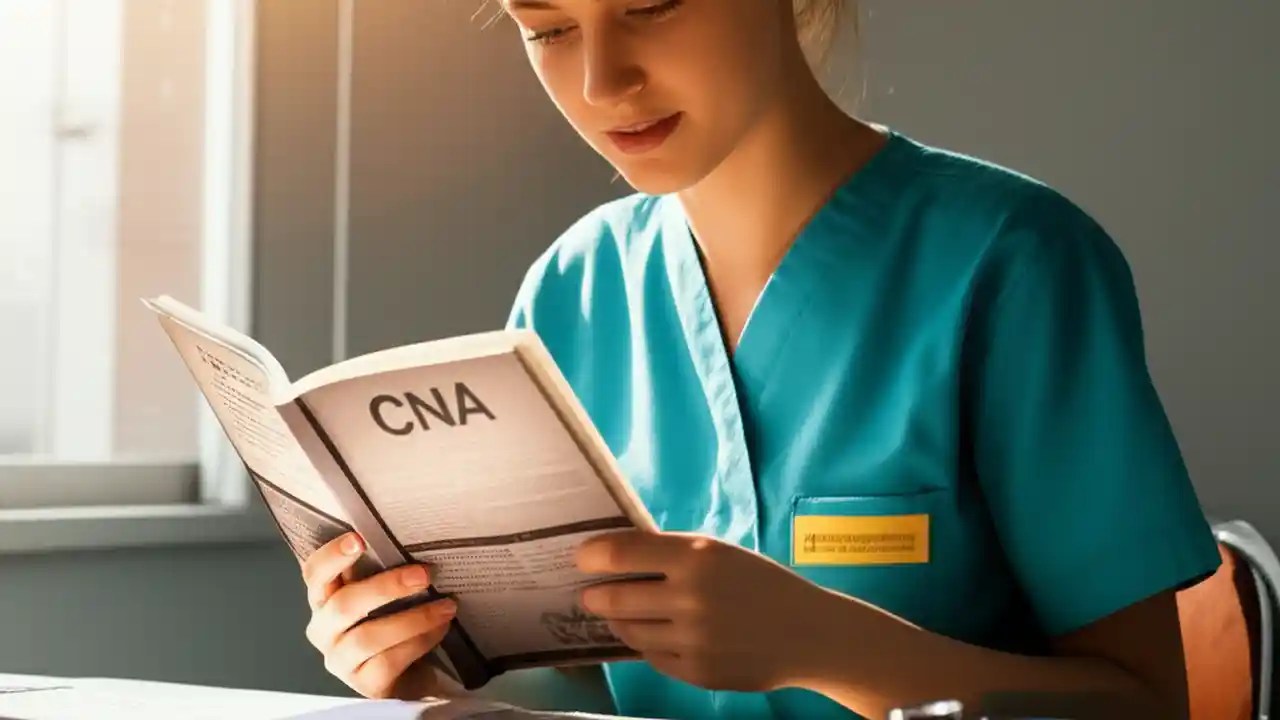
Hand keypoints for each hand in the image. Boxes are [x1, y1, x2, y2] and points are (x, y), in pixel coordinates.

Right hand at [300, 532, 457, 698]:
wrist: (411, 672)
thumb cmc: (395, 622)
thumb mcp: (385, 594)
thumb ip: (383, 571)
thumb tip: (412, 541)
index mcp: (325, 599)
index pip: (315, 574)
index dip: (332, 556)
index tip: (358, 539)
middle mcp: (325, 629)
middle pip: (343, 605)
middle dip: (385, 587)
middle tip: (423, 574)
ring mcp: (341, 660)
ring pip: (368, 637)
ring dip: (413, 618)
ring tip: (445, 606)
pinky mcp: (364, 684)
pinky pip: (388, 661)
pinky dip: (419, 642)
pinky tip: (440, 629)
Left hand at [575, 531, 829, 691]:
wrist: (809, 634)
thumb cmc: (761, 584)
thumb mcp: (721, 553)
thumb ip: (672, 553)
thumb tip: (615, 554)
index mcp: (697, 557)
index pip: (619, 553)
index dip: (590, 556)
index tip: (581, 558)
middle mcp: (690, 597)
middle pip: (613, 598)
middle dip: (594, 596)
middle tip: (590, 593)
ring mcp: (692, 638)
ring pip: (628, 630)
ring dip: (618, 621)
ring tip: (619, 613)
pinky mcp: (696, 671)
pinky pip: (652, 656)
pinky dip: (647, 644)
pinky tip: (653, 634)